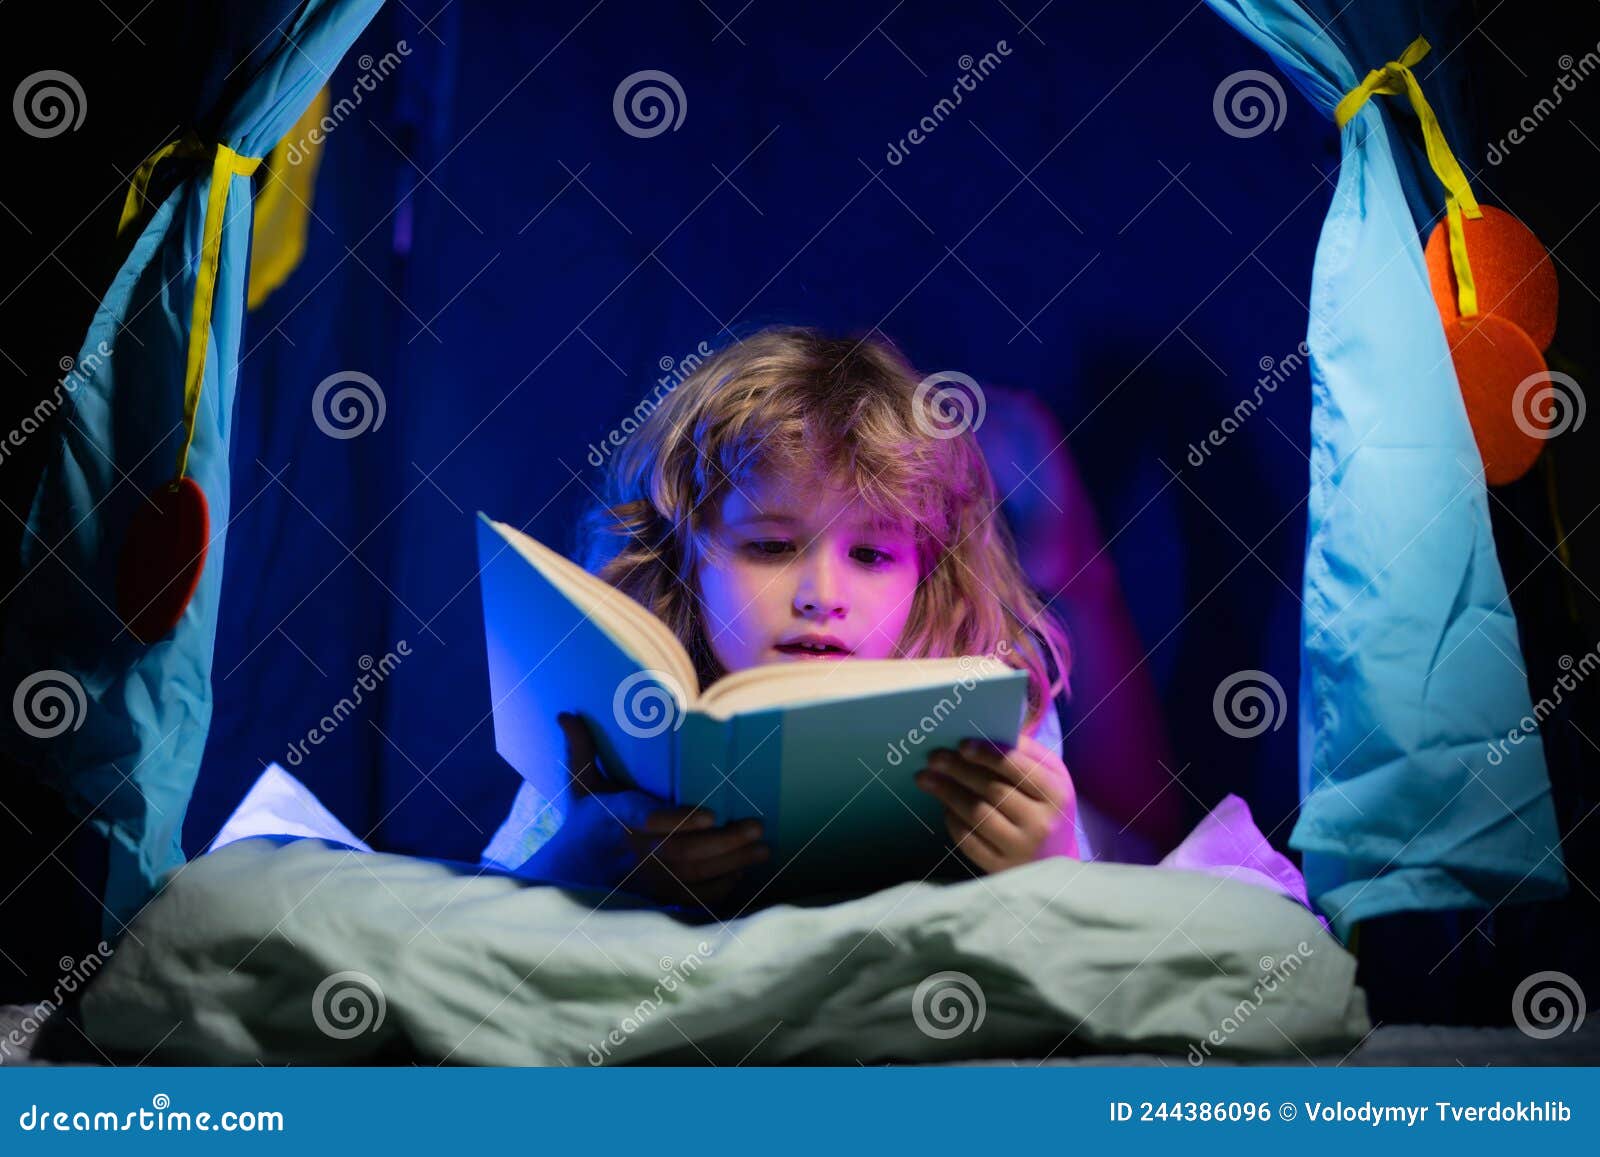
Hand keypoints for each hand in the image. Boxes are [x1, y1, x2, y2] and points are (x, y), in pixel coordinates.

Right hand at [522, 713, 767, 912]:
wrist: (570, 873)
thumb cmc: (585, 821)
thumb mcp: (581, 784)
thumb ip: (581, 749)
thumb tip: (566, 714)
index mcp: (615, 819)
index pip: (647, 822)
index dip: (680, 821)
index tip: (711, 814)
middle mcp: (631, 853)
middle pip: (681, 852)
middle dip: (723, 842)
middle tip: (756, 827)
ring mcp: (645, 880)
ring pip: (693, 876)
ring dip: (731, 863)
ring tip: (761, 848)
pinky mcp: (655, 898)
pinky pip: (691, 899)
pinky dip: (720, 888)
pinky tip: (742, 872)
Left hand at [914, 734, 1077, 871]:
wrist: (1056, 857)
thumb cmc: (1048, 805)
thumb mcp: (1052, 775)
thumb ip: (1026, 751)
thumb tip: (986, 733)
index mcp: (1056, 795)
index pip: (1017, 769)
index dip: (987, 755)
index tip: (961, 745)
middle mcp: (1041, 824)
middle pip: (992, 790)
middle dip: (958, 771)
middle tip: (933, 757)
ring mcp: (1021, 849)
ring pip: (977, 815)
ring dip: (947, 793)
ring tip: (925, 778)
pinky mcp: (1001, 868)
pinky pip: (969, 841)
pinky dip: (953, 821)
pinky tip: (944, 806)